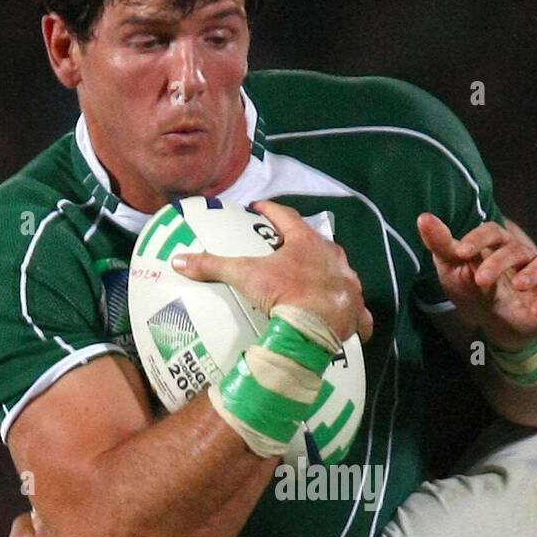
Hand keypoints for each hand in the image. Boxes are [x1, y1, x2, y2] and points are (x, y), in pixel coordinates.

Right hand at [172, 200, 372, 343]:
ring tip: (317, 285)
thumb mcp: (245, 276)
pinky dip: (353, 317)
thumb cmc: (283, 293)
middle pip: (319, 245)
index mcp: (308, 243)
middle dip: (306, 246)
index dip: (271, 211)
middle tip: (289, 252)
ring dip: (331, 277)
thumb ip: (213, 265)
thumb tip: (177, 259)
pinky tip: (348, 321)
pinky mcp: (355, 312)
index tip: (259, 208)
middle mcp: (334, 258)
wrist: (312, 328)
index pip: (287, 217)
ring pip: (342, 275)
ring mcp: (349, 285)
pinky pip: (359, 314)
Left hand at [417, 214, 536, 349]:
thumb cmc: (473, 290)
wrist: (495, 326)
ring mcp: (536, 276)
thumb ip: (441, 245)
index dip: (477, 239)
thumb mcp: (452, 270)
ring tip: (518, 286)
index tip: (460, 252)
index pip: (491, 232)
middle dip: (498, 263)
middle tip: (480, 280)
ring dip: (531, 275)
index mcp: (495, 246)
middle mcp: (519, 256)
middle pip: (514, 249)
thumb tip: (423, 217)